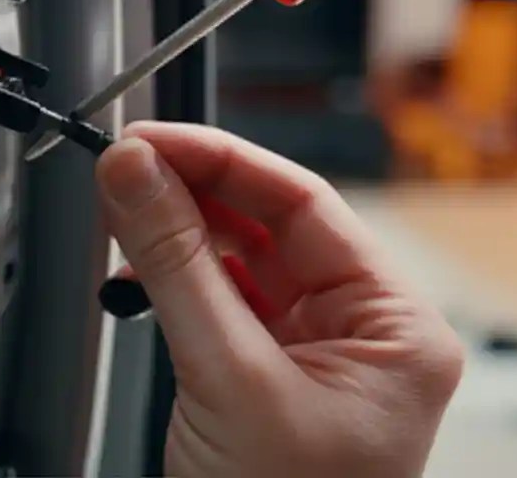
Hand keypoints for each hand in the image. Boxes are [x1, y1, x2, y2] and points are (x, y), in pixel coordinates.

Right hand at [96, 122, 462, 477]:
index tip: (152, 139)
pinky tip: (137, 262)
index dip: (221, 160)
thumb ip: (175, 265)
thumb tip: (135, 173)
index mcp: (395, 328)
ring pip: (239, 260)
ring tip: (121, 208)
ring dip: (177, 232)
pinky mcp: (265, 373)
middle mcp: (361, 332)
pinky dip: (173, 278)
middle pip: (269, 226)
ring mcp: (312, 353)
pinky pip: (220, 300)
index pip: (303, 205)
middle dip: (192, 193)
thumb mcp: (227, 378)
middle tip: (124, 166)